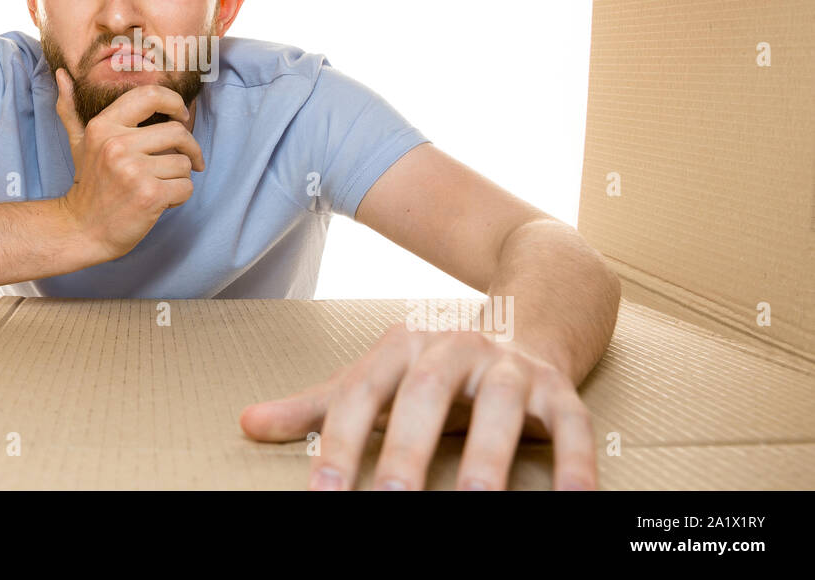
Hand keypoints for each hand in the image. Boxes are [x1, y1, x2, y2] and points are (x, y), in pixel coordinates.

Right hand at [53, 68, 204, 262]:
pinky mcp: (150, 195)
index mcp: (104, 126)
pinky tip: (162, 201)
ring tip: (160, 184)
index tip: (181, 118)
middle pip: (178, 132)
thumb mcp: (79, 143)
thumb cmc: (89, 184)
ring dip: (180, 177)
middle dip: (189, 148)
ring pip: (185, 162)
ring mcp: (133, 171)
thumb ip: (71, 109)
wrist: (82, 229)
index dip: (175, 103)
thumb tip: (61, 74)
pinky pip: (186, 186)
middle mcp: (117, 145)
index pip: (151, 95)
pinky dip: (180, 196)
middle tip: (187, 160)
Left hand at [238, 325, 597, 489]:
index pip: (360, 394)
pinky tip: (575, 503)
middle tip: (392, 501)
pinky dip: (576, 464)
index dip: (338, 442)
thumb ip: (318, 407)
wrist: (526, 318)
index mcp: (401, 349)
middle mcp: (453, 350)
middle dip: (408, 449)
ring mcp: (509, 368)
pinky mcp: (558, 389)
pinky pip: (571, 426)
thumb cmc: (434, 370)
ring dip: (488, 459)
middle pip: (425, 395)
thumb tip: (246, 424)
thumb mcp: (377, 380)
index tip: (323, 494)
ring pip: (498, 408)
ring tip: (477, 506)